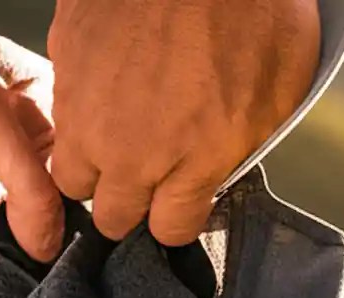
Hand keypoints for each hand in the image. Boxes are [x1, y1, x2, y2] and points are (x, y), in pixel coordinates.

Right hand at [48, 0, 319, 243]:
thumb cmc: (252, 7)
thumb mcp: (279, 93)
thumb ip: (240, 146)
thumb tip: (222, 165)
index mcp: (189, 163)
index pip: (168, 230)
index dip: (178, 217)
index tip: (183, 202)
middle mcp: (128, 151)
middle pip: (112, 216)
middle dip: (130, 203)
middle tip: (149, 173)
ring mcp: (88, 110)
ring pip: (72, 172)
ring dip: (96, 164)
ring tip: (120, 134)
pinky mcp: (65, 63)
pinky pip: (64, 107)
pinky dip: (84, 104)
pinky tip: (112, 80)